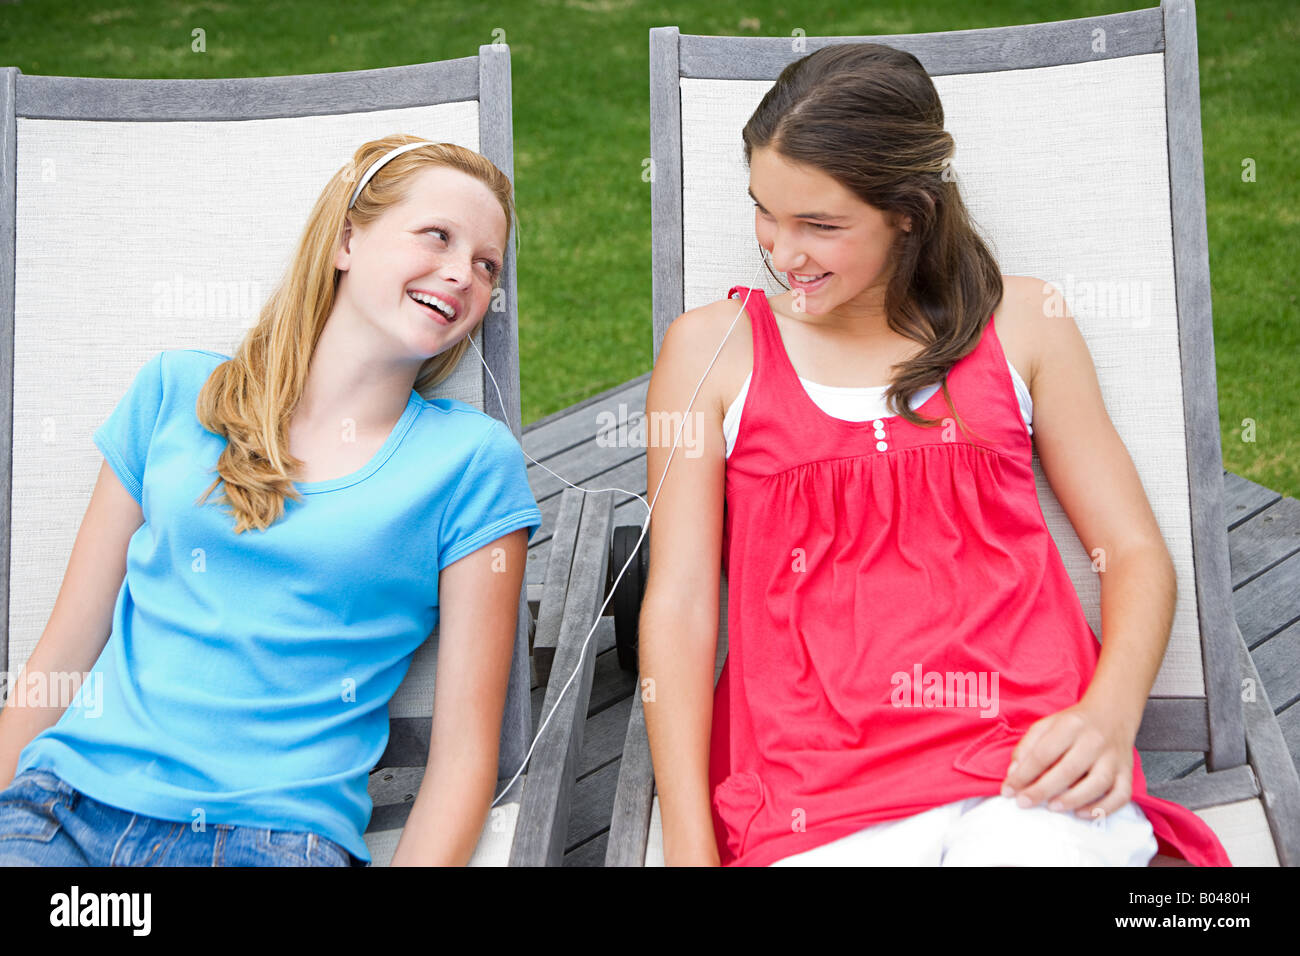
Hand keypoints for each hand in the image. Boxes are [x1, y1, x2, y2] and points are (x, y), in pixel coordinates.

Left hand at [999, 702, 1136, 821]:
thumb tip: (1014, 773)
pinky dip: (1103, 808)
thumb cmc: (1074, 724)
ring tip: (1052, 807)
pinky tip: (1081, 813)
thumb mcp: (1046, 724)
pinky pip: (1121, 795)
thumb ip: (1027, 746)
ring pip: (1098, 783)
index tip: (1008, 790)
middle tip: (1024, 802)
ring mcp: (1114, 758)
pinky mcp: (1127, 772)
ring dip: (1073, 799)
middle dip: (1042, 790)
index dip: (1023, 774)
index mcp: (1071, 725)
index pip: (1044, 753)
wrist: (1112, 714)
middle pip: (1069, 769)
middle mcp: (1094, 741)